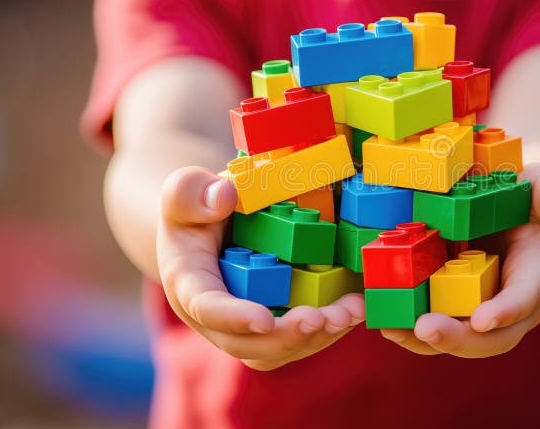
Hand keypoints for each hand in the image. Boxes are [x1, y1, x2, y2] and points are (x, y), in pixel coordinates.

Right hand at [156, 167, 364, 370]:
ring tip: (350, 313)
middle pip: (245, 343)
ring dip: (316, 337)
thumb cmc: (195, 206)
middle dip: (286, 335)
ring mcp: (245, 325)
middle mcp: (215, 317)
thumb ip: (192, 192)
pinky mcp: (273, 324)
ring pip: (277, 349)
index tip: (265, 319)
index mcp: (188, 283)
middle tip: (322, 318)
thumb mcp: (186, 189)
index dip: (234, 317)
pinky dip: (328, 329)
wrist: (207, 227)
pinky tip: (354, 309)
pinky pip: (298, 340)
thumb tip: (224, 197)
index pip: (206, 307)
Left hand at [380, 163, 539, 357]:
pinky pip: (431, 325)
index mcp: (538, 275)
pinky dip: (406, 326)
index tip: (483, 319)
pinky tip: (381, 316)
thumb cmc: (528, 196)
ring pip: (456, 339)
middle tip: (426, 329)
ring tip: (392, 329)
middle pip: (490, 337)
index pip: (527, 297)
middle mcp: (511, 305)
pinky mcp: (451, 307)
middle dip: (458, 338)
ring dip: (423, 340)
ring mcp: (480, 311)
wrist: (509, 212)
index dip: (506, 310)